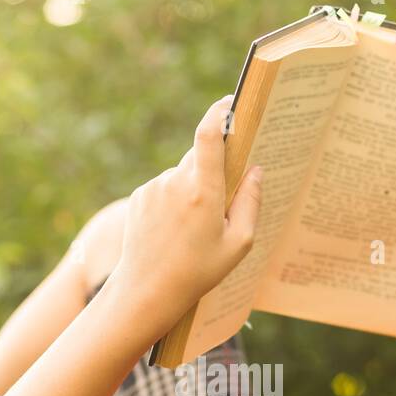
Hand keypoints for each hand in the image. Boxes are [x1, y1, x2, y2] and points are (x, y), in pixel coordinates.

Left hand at [113, 96, 263, 310]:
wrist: (146, 291)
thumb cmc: (198, 272)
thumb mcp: (238, 244)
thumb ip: (250, 202)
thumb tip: (255, 170)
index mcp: (202, 191)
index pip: (209, 135)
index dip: (220, 113)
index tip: (231, 104)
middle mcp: (175, 182)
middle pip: (200, 157)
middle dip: (214, 170)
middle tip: (222, 199)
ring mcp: (153, 188)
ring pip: (182, 175)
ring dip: (193, 191)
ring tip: (193, 230)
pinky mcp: (139, 197)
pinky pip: (165, 188)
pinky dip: (174, 201)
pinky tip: (174, 231)